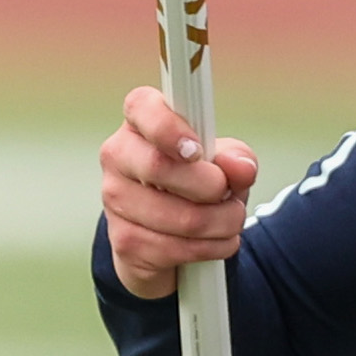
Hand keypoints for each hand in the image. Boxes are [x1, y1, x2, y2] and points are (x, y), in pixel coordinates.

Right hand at [101, 86, 257, 299]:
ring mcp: (114, 198)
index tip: (196, 150)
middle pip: (159, 167)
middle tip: (227, 193)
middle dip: (210, 186)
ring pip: (179, 216)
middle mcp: (118, 155)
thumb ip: (237, 160)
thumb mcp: (227, 166)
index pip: (142, 108)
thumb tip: (240, 167)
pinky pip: (176, 248)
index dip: (169, 128)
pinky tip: (216, 242)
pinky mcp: (123, 240)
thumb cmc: (200, 187)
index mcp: (141, 123)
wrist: (174, 240)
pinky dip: (212, 248)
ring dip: (222, 223)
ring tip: (230, 220)